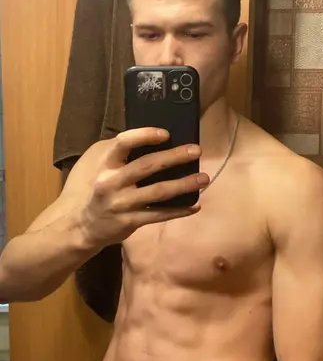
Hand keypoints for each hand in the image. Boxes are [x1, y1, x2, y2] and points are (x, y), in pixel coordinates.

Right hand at [78, 128, 208, 247]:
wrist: (81, 227)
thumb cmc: (95, 190)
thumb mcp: (98, 166)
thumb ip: (119, 153)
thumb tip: (150, 139)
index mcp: (105, 164)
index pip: (123, 143)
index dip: (144, 135)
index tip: (166, 134)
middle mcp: (112, 182)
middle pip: (147, 166)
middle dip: (175, 157)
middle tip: (197, 150)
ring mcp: (122, 203)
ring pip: (158, 192)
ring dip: (184, 184)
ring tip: (204, 178)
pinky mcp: (130, 222)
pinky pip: (159, 215)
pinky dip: (179, 210)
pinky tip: (195, 205)